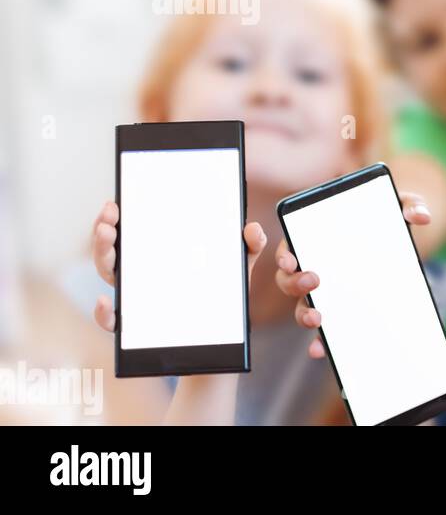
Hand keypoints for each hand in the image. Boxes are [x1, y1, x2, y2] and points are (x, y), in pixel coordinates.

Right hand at [91, 201, 267, 331]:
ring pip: (109, 276)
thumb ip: (250, 244)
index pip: (130, 229)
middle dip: (103, 232)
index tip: (114, 204)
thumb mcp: (238, 262)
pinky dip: (105, 314)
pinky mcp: (137, 324)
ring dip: (102, 257)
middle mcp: (141, 271)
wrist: (226, 331)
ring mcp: (137, 296)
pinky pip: (114, 321)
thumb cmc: (224, 289)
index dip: (115, 217)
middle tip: (109, 222)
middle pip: (112, 249)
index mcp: (158, 252)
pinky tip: (107, 304)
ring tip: (108, 241)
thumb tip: (252, 228)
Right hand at [275, 191, 431, 358]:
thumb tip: (422, 215)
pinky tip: (322, 349)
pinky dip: (320, 343)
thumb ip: (411, 204)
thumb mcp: (400, 208)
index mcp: (320, 239)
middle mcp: (318, 268)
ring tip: (318, 318)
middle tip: (314, 281)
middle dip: (295, 283)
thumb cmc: (390, 223)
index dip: (286, 253)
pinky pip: (325, 332)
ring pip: (303, 308)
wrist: (403, 249)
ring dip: (304, 315)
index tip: (292, 259)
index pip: (292, 245)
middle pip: (291, 280)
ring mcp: (328, 294)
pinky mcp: (343, 314)